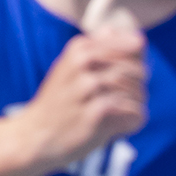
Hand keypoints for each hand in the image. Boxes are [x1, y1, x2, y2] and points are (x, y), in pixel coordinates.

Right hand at [11, 0, 147, 168]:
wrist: (35, 136)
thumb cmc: (61, 102)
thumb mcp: (74, 68)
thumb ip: (104, 51)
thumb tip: (139, 38)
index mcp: (81, 47)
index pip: (136, 44)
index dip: (137, 64)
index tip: (121, 79)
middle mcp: (85, 62)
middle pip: (141, 70)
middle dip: (137, 89)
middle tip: (117, 103)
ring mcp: (90, 87)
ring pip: (140, 93)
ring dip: (133, 108)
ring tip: (113, 117)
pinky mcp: (97, 112)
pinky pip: (136, 114)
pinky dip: (131, 124)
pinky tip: (113, 128)